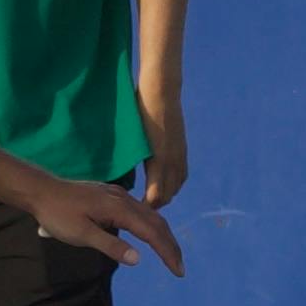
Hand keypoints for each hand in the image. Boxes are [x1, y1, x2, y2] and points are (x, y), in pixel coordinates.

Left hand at [25, 167, 182, 278]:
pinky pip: (139, 210)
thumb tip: (138, 258)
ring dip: (162, 235)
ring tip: (169, 254)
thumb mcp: (82, 234)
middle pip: (156, 222)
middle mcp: (124, 199)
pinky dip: (151, 225)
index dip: (167, 252)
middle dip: (170, 245)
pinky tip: (149, 233)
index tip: (178, 271)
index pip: (152, 233)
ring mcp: (118, 195)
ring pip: (149, 215)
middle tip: (179, 268)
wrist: (41, 190)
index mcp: (119, 209)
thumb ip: (110, 246)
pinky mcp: (111, 195)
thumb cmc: (58, 214)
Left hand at [138, 95, 189, 212]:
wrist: (161, 91)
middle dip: (154, 207)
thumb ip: (131, 162)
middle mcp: (173, 162)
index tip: (130, 213)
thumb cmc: (140, 112)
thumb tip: (122, 182)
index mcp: (159, 163)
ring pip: (176, 187)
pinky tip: (162, 184)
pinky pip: (181, 176)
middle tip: (136, 212)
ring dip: (164, 196)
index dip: (144, 209)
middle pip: (167, 196)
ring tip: (147, 200)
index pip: (155, 198)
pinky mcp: (182, 150)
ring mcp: (180, 156)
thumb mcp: (132, 139)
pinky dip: (172, 185)